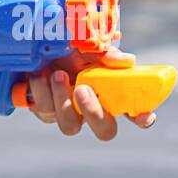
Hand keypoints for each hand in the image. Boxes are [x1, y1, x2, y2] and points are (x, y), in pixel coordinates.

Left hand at [27, 44, 156, 139]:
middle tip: (82, 89)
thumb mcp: (86, 47)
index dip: (143, 117)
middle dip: (94, 113)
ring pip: (70, 125)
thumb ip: (105, 54)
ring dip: (62, 99)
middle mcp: (92, 109)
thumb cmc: (66, 48)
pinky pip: (44, 111)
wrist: (33, 47)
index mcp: (110, 93)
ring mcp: (68, 114)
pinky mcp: (45, 112)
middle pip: (105, 131)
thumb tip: (125, 61)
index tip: (145, 115)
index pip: (135, 112)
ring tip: (57, 74)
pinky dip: (42, 91)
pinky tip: (40, 74)